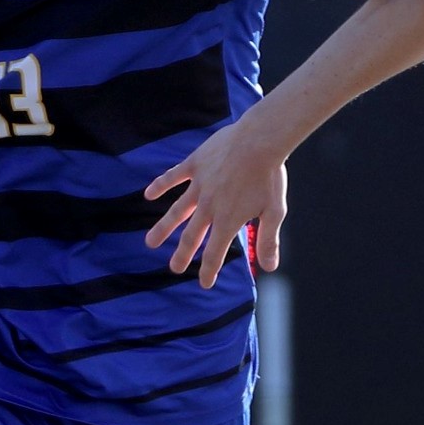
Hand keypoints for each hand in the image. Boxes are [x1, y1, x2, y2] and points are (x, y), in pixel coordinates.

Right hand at [145, 123, 287, 288]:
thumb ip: (268, 240)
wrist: (259, 141)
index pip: (215, 253)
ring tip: (151, 242)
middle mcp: (209, 207)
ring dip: (163, 228)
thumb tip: (270, 267)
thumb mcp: (274, 211)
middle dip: (183, 254)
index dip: (209, 270)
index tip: (204, 283)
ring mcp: (199, 185)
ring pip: (177, 211)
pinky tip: (149, 195)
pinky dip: (160, 186)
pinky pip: (173, 177)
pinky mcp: (195, 164)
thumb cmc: (270, 176)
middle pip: (192, 236)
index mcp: (228, 220)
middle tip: (174, 268)